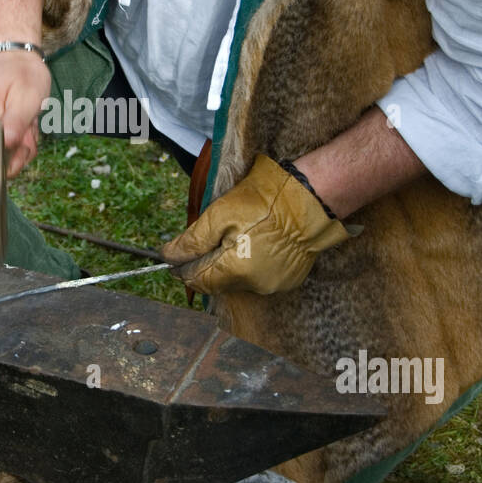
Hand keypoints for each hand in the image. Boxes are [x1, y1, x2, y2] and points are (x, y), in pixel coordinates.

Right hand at [0, 52, 51, 177]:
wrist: (7, 53)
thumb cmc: (20, 72)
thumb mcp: (29, 97)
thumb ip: (15, 128)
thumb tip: (4, 154)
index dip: (17, 153)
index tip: (27, 135)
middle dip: (19, 148)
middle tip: (29, 125)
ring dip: (17, 142)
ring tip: (24, 121)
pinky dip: (11, 139)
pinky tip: (17, 123)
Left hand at [162, 154, 352, 295]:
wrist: (313, 197)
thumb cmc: (266, 200)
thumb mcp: (220, 214)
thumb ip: (192, 241)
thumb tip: (168, 256)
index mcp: (234, 270)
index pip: (197, 280)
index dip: (182, 269)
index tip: (173, 259)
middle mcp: (254, 285)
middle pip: (217, 282)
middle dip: (207, 264)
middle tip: (206, 240)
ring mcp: (274, 284)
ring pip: (239, 280)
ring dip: (231, 264)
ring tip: (236, 237)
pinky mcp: (289, 279)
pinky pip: (260, 276)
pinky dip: (253, 264)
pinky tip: (257, 242)